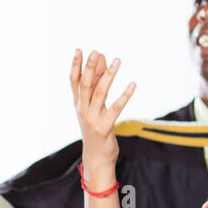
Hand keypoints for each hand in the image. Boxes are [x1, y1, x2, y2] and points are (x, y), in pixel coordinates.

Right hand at [70, 50, 134, 190]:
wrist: (96, 158)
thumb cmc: (96, 129)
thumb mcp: (94, 109)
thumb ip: (97, 87)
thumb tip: (102, 64)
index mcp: (78, 105)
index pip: (74, 82)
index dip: (76, 66)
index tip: (79, 50)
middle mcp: (82, 110)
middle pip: (85, 85)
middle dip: (90, 67)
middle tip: (96, 52)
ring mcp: (92, 118)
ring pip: (99, 93)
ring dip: (108, 75)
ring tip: (117, 61)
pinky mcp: (105, 126)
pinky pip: (116, 108)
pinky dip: (125, 95)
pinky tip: (133, 85)